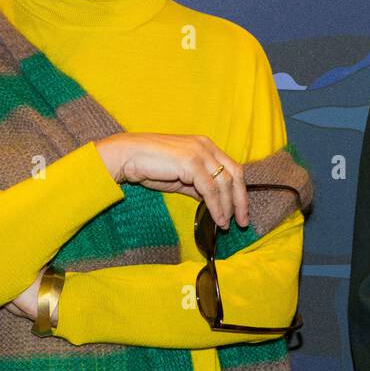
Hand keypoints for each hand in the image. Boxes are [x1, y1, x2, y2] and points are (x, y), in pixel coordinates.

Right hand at [94, 133, 248, 228]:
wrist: (126, 156)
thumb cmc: (149, 165)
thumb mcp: (180, 177)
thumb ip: (198, 186)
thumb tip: (212, 201)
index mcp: (206, 146)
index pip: (232, 168)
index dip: (239, 191)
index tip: (241, 211)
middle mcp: (206, 146)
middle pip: (235, 174)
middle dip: (241, 200)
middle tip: (243, 221)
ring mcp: (199, 152)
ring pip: (224, 183)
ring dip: (228, 207)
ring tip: (225, 224)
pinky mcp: (190, 162)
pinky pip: (210, 189)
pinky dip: (216, 206)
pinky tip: (217, 218)